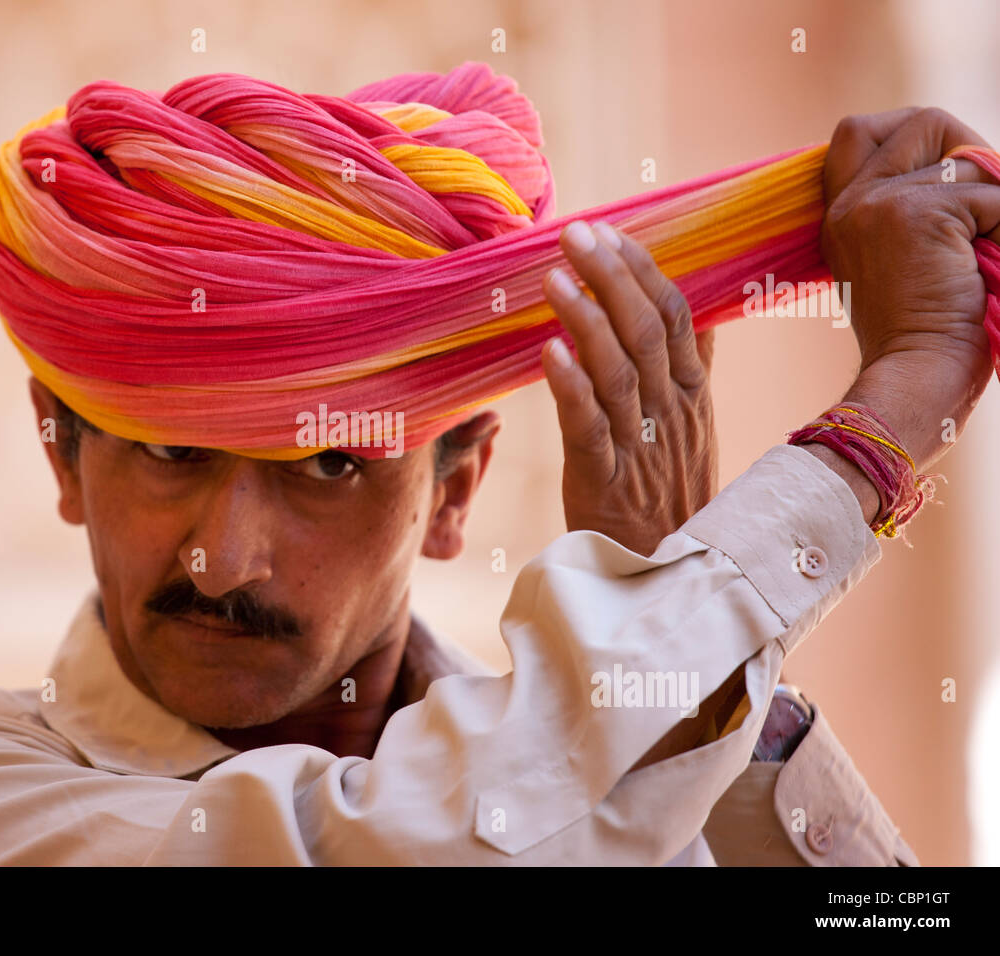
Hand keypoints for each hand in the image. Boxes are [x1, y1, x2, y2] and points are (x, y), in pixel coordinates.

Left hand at [540, 220, 716, 555]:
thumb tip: (690, 311)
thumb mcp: (695, 430)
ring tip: (554, 277)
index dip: (642, 270)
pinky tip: (549, 350)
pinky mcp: (605, 481)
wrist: (674, 581)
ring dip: (586, 319)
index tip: (610, 230)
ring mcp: (640, 447)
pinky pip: (591, 428)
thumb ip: (690, 371)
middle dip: (611, 275)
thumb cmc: (673, 499)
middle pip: (647, 331)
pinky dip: (572, 386)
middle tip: (576, 233)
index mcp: (692, 396)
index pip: (675, 316)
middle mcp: (672, 414)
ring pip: (619, 372)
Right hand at [821, 108, 999, 468]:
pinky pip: (991, 192)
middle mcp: (850, 204)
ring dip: (992, 198)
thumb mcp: (905, 257)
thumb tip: (972, 158)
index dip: (915, 142)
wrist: (918, 378)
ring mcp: (877, 204)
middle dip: (963, 144)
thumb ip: (911, 205)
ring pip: (966, 153)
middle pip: (918, 119)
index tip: (944, 188)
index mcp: (840, 216)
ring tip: (978, 251)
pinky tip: (982, 267)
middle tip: (977, 201)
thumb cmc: (926, 334)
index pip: (860, 133)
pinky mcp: (915, 213)